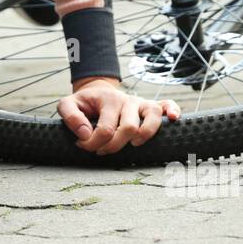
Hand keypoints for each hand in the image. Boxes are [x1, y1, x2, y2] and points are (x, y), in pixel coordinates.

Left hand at [57, 77, 180, 154]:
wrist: (96, 92)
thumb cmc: (84, 103)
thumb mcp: (68, 105)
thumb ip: (70, 117)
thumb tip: (85, 133)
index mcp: (108, 99)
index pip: (105, 129)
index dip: (93, 143)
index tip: (83, 145)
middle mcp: (127, 100)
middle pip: (129, 128)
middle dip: (114, 145)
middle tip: (101, 151)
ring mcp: (140, 102)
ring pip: (151, 117)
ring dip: (144, 135)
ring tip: (132, 145)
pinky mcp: (150, 106)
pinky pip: (166, 104)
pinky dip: (173, 110)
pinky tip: (175, 118)